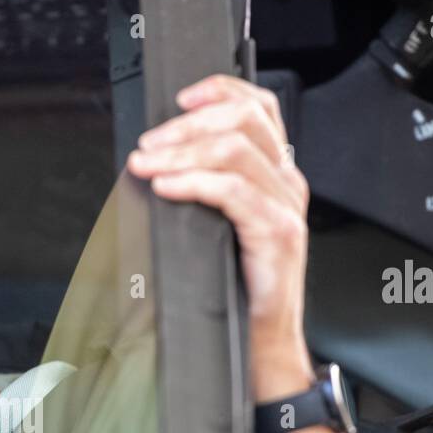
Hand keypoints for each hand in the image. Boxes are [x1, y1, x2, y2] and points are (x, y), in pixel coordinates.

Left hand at [125, 73, 312, 399]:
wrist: (261, 343)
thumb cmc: (237, 289)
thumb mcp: (217, 227)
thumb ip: (204, 188)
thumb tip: (156, 161)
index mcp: (276, 174)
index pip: (259, 107)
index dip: (220, 90)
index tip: (180, 98)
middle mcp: (286, 183)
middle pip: (243, 120)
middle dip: (186, 126)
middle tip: (148, 145)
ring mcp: (285, 206)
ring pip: (234, 150)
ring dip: (180, 152)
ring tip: (146, 165)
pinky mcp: (277, 233)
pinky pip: (233, 191)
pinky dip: (193, 182)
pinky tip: (166, 187)